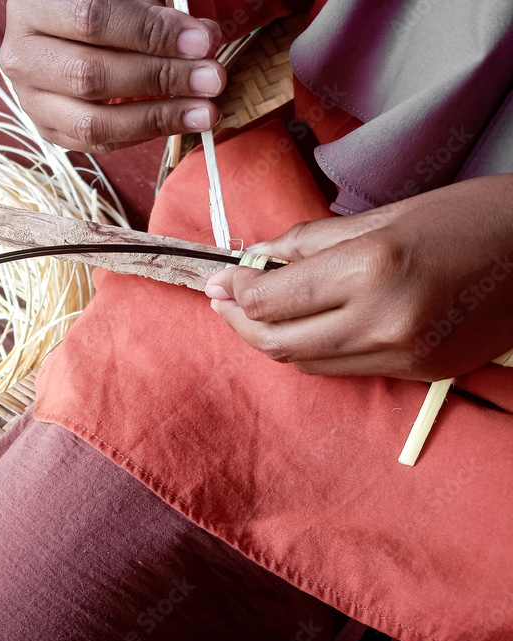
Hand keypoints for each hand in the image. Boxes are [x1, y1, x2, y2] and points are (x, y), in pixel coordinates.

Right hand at [0, 0, 224, 152]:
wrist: (58, 26)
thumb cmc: (99, 5)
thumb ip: (154, 12)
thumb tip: (204, 40)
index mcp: (34, 6)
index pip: (93, 20)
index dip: (150, 33)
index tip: (201, 41)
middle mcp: (22, 56)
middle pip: (92, 75)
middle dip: (160, 78)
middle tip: (211, 78)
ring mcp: (30, 99)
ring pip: (92, 122)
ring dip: (156, 117)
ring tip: (204, 111)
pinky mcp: (47, 127)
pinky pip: (95, 144)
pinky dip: (141, 134)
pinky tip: (177, 121)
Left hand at [204, 174, 512, 379]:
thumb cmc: (469, 216)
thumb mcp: (384, 215)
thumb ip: (312, 242)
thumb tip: (259, 258)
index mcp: (370, 269)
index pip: (271, 300)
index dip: (234, 291)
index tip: (220, 278)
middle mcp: (382, 321)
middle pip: (278, 342)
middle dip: (240, 323)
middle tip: (225, 300)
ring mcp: (402, 355)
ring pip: (306, 363)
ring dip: (273, 340)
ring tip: (257, 313)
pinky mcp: (420, 374)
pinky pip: (345, 368)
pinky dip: (315, 349)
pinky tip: (307, 325)